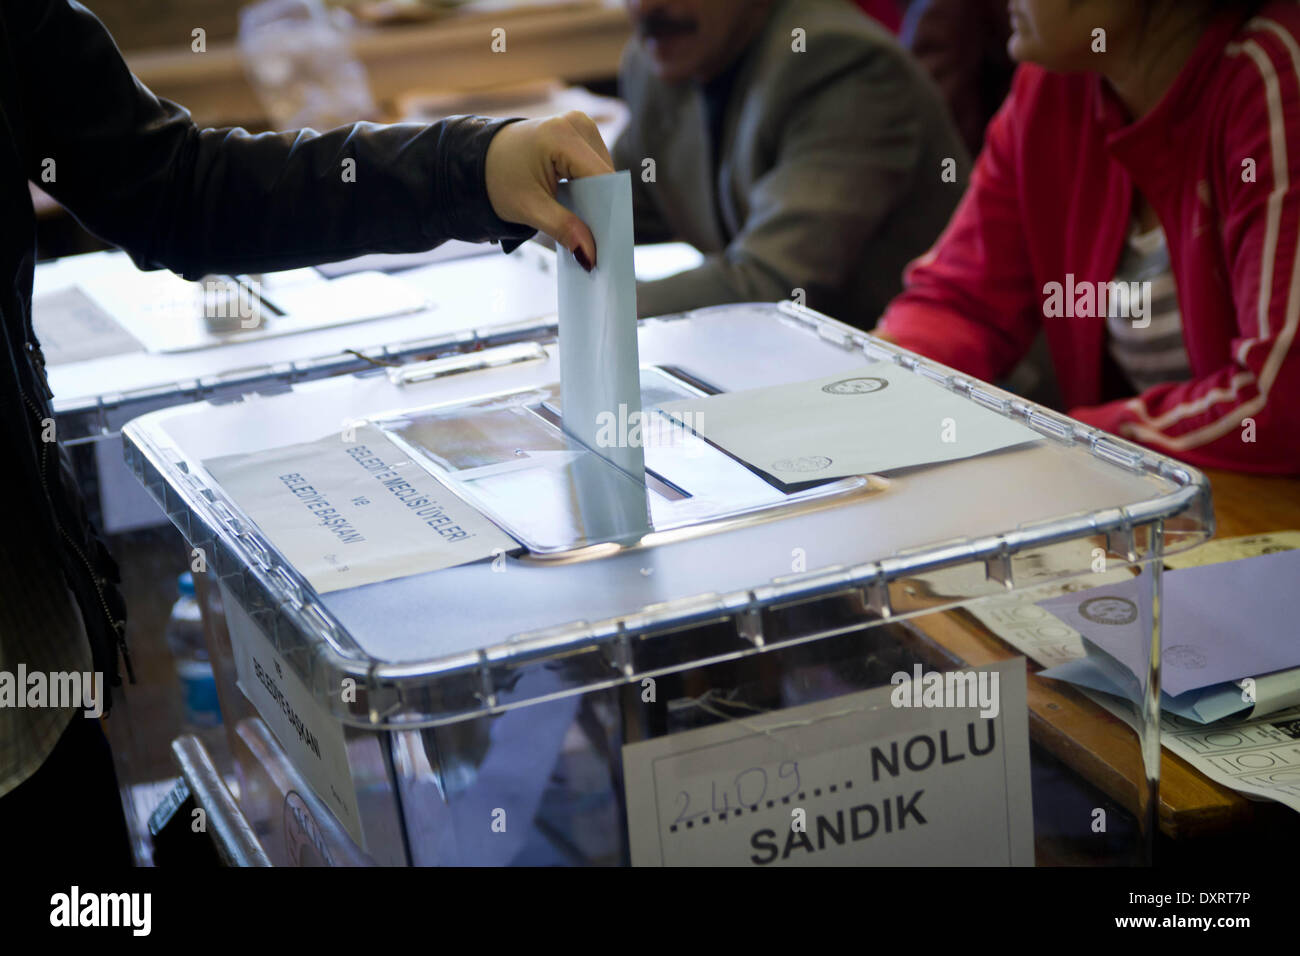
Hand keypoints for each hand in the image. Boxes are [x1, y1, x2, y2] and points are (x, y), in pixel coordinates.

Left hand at [484, 111, 614, 269]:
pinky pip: (596, 165)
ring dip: (596, 198)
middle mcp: (575, 123)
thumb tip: (590, 255)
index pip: (601, 177)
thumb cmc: (496, 178)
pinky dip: (590, 187)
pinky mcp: (579, 132)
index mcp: (561, 135)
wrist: (479, 159)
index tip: (608, 242)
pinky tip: (576, 202)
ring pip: (604, 172)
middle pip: (605, 174)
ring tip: (579, 219)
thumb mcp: (528, 207)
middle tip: (591, 239)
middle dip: (601, 207)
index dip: (608, 211)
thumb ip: (563, 228)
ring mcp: (580, 124)